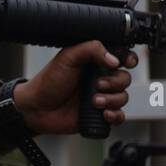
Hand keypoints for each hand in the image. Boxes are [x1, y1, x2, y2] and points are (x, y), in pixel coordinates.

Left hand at [10, 41, 138, 135]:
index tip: (126, 62)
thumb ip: (91, 49)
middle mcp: (100, 79)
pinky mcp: (99, 115)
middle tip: (97, 85)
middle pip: (125, 79)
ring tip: (94, 101)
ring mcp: (101, 97)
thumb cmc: (49, 81)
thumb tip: (114, 60)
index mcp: (95, 62)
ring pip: (123, 98)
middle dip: (114, 83)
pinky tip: (104, 114)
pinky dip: (115, 115)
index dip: (128, 59)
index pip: (121, 57)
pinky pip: (118, 116)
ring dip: (112, 100)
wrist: (36, 108)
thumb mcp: (68, 57)